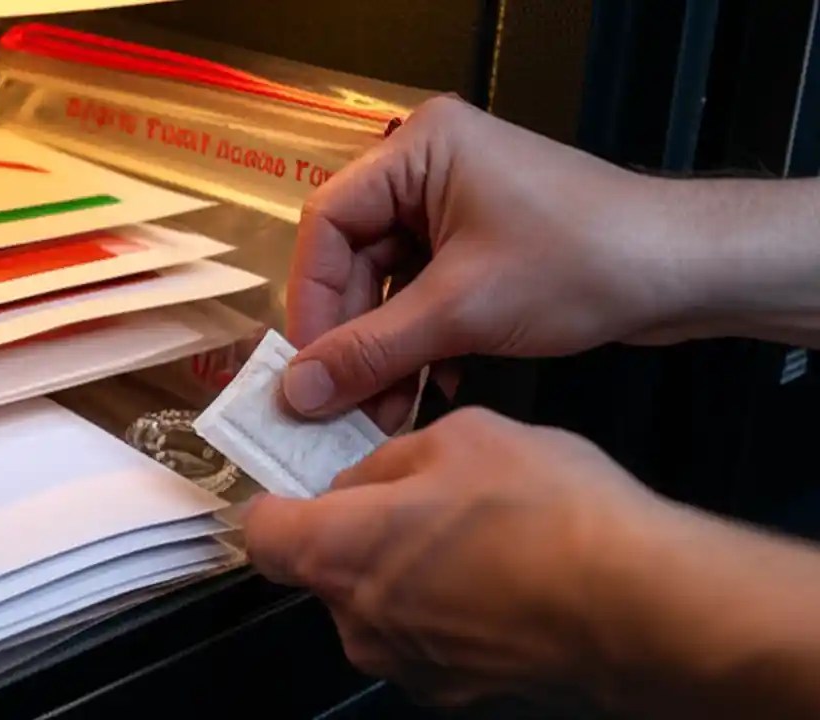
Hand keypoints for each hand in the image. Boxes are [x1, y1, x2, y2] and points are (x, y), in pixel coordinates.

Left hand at [242, 406, 675, 710]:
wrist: (642, 607)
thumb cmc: (548, 513)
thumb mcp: (459, 437)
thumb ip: (386, 460)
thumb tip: (364, 480)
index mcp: (340, 551)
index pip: (261, 535)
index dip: (277, 504)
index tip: (303, 485)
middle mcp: (358, 620)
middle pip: (325, 568)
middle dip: (359, 530)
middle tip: (422, 495)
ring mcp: (406, 663)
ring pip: (378, 602)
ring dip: (406, 568)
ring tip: (478, 534)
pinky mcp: (454, 689)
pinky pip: (425, 635)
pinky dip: (446, 607)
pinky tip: (502, 577)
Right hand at [283, 95, 701, 430]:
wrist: (687, 273)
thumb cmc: (581, 263)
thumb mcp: (461, 309)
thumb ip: (370, 350)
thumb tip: (295, 392)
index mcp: (418, 151)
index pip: (328, 222)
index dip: (312, 299)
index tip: (307, 367)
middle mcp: (427, 170)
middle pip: (355, 260)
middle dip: (353, 337)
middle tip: (342, 403)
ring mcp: (454, 208)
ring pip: (389, 288)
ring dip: (386, 352)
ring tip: (384, 413)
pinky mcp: (479, 246)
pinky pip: (423, 296)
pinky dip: (421, 345)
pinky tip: (426, 391)